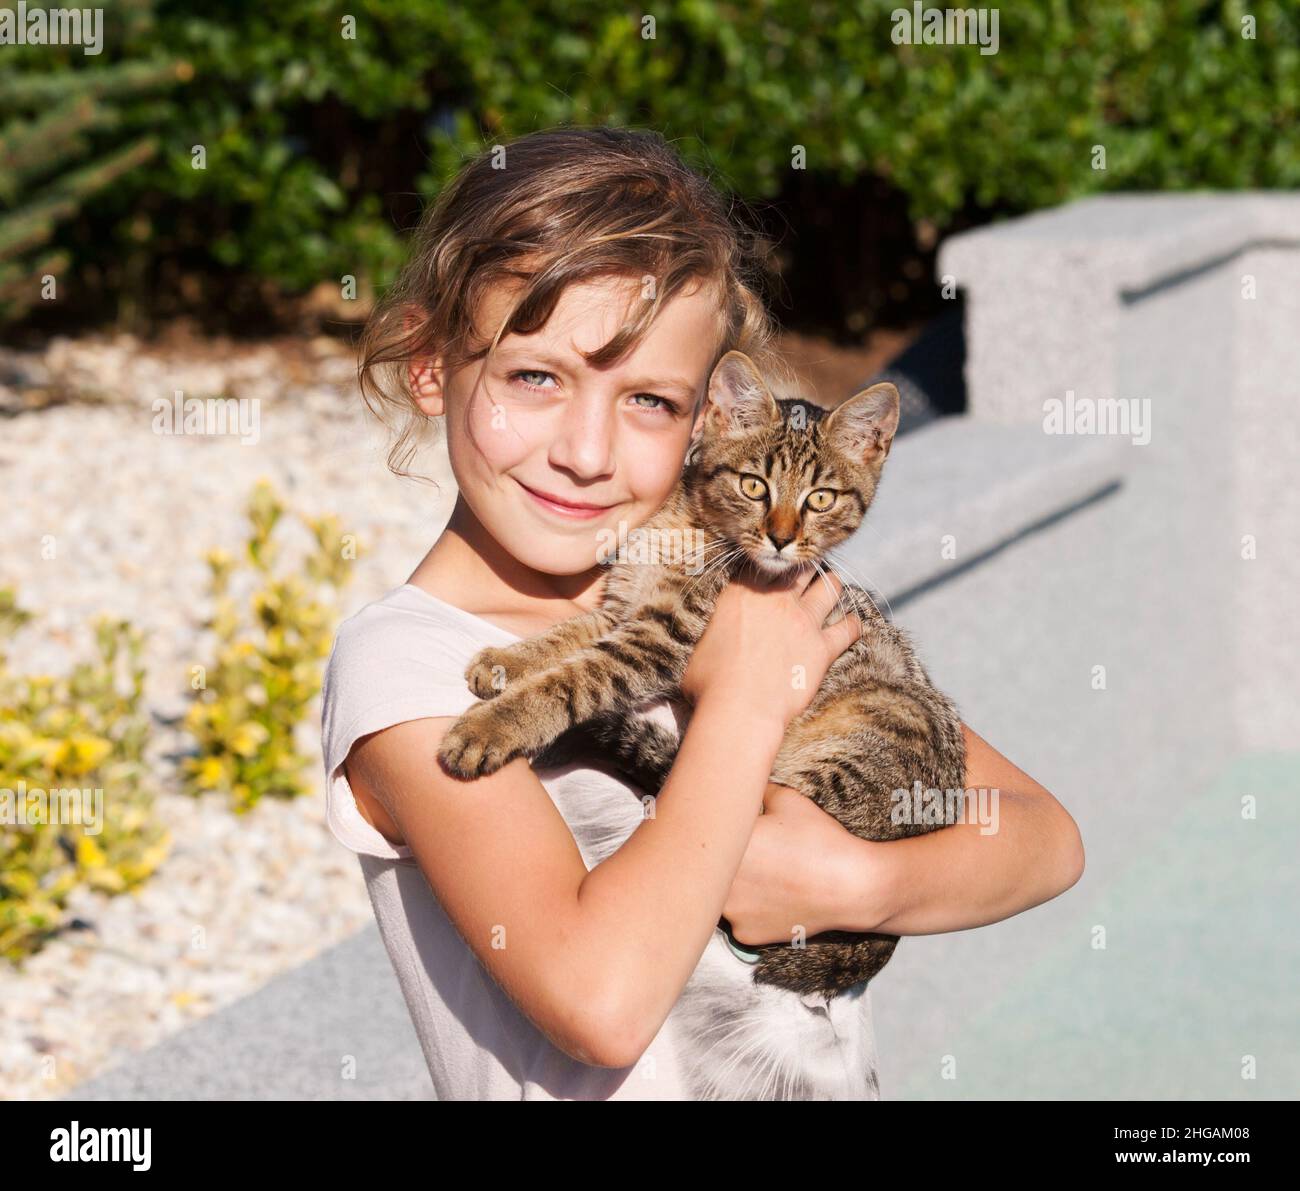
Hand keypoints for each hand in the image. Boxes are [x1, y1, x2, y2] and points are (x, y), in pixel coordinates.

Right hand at [681, 568, 861, 728]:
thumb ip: (714, 632)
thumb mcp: (702, 647)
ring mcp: (802, 620)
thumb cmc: (710, 684)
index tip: (770, 567)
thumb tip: (712, 640)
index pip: (759, 564)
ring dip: (831, 585)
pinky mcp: (822, 647)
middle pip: (799, 568)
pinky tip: (852, 626)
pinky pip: (848, 629)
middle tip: (806, 571)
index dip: (766, 563)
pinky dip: (852, 626)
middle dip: (803, 567)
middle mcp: (775, 599)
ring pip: (830, 587)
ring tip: (832, 588)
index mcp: (740, 594)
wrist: (739, 709)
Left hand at [721, 783, 880, 945]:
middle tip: (749, 852)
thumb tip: (744, 781)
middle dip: (719, 860)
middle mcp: (719, 882)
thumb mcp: (788, 799)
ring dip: (733, 886)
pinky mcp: (746, 935)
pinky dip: (750, 910)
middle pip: (707, 868)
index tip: (726, 828)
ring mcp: (731, 913)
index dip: (712, 831)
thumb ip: (758, 790)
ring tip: (765, 875)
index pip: (701, 835)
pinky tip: (772, 897)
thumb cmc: (819, 840)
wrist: (851, 886)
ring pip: (720, 896)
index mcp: (724, 845)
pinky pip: (738, 919)